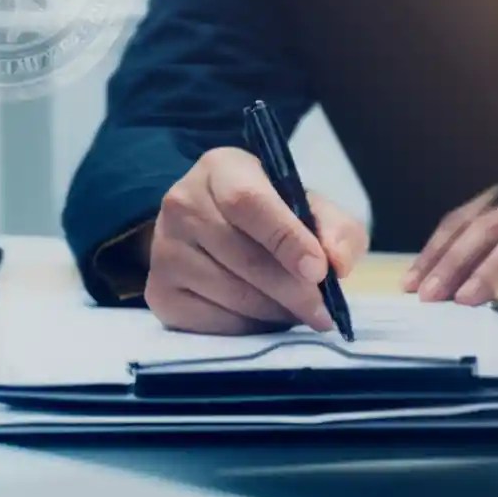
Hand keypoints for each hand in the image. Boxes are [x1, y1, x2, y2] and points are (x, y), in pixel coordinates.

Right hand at [144, 148, 368, 334]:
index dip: (286, 239)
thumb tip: (338, 264)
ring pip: (231, 294)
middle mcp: (181, 203)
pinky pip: (213, 322)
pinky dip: (248, 327)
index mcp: (221, 169)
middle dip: (293, 290)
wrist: (213, 233)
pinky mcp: (159, 292)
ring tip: (297, 311)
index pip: (248, 202)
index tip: (320, 271)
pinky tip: (263, 316)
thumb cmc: (271, 216)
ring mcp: (163, 250)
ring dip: (275, 311)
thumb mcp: (309, 208)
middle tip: (324, 312)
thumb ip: (336, 230)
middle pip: (243, 256)